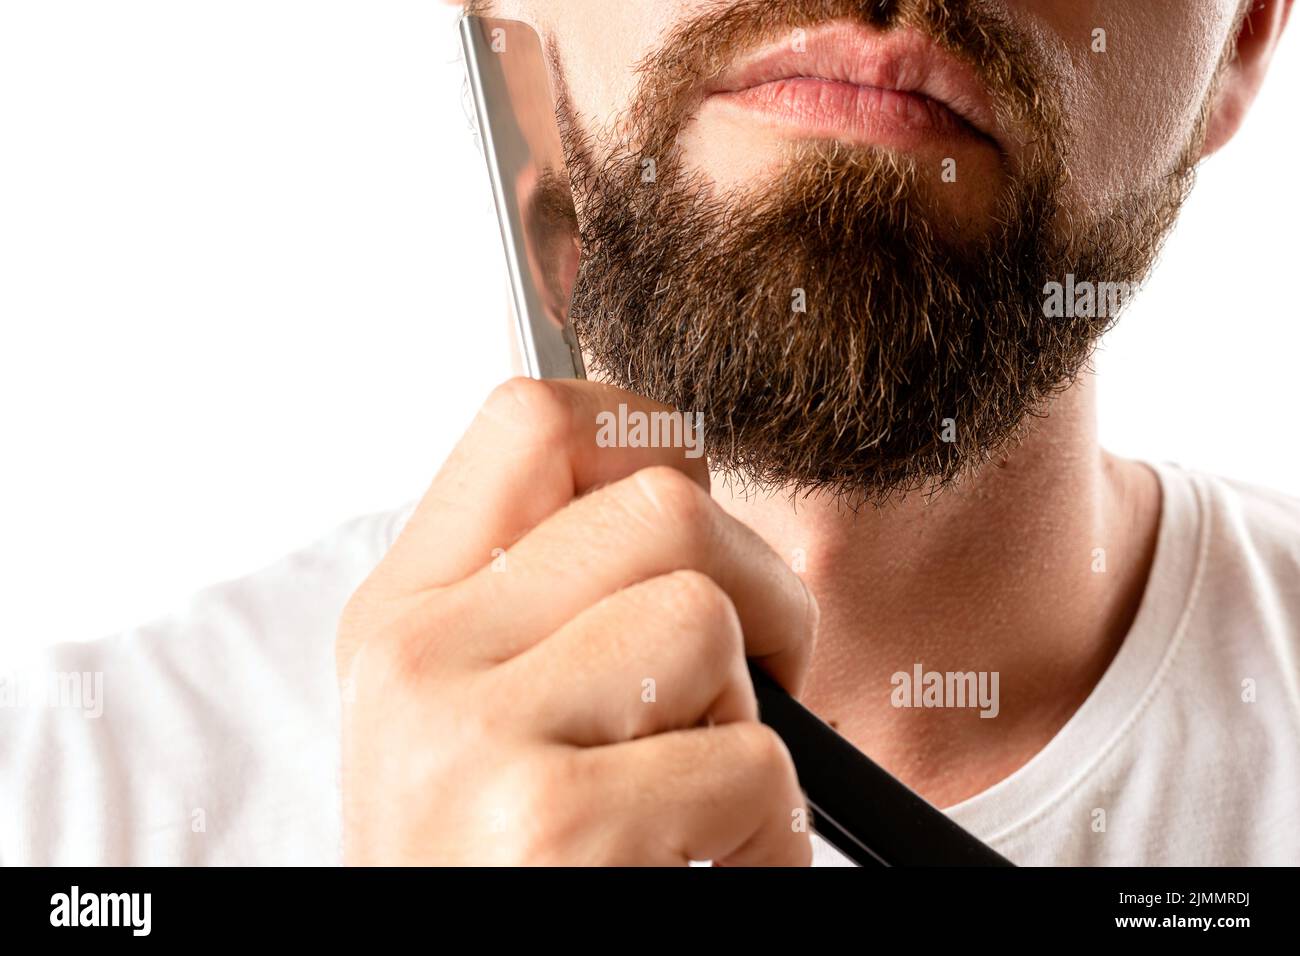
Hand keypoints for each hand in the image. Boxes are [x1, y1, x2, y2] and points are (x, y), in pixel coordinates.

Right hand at [337, 378, 817, 864]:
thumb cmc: (491, 862)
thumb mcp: (465, 715)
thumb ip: (542, 604)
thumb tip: (675, 494)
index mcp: (404, 612)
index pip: (535, 421)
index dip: (646, 435)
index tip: (692, 520)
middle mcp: (420, 659)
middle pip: (664, 506)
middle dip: (757, 590)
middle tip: (752, 679)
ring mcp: (474, 738)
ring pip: (711, 625)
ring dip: (754, 726)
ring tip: (697, 799)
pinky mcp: (552, 827)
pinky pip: (753, 764)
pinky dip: (768, 834)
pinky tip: (700, 870)